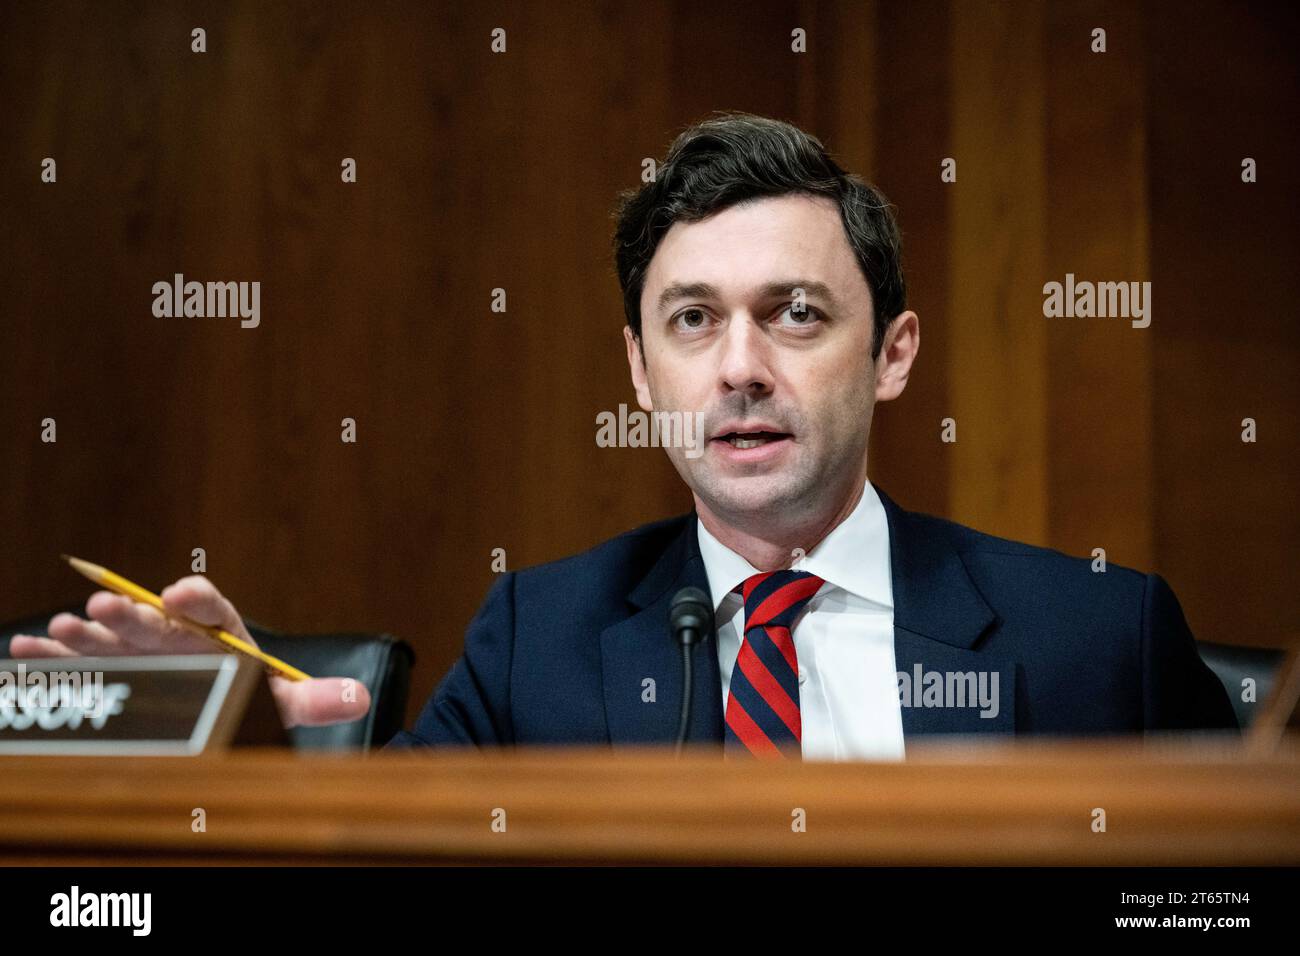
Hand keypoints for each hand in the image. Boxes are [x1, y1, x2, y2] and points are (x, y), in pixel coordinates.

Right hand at [8, 575, 371, 728]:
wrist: (223, 703)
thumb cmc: (249, 696)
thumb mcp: (282, 701)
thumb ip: (314, 700)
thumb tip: (360, 697)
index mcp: (222, 634)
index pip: (214, 608)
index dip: (197, 598)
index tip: (178, 593)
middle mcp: (180, 635)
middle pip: (156, 620)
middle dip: (131, 613)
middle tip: (105, 605)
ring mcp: (144, 650)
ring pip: (115, 636)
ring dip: (89, 632)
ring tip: (63, 626)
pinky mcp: (117, 668)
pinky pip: (84, 659)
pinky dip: (54, 655)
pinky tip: (24, 649)